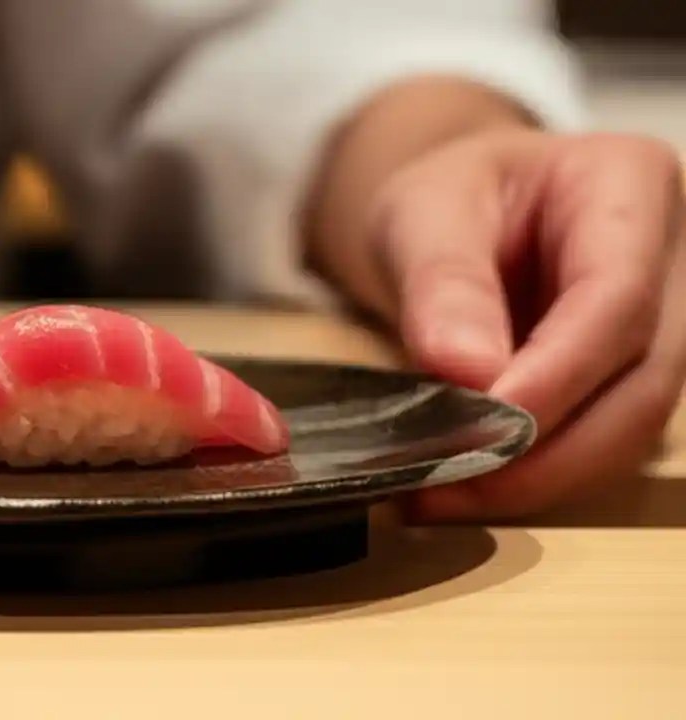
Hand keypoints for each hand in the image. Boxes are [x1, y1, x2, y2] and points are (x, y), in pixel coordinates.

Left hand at [367, 128, 685, 520]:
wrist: (454, 220)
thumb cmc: (446, 200)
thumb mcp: (421, 215)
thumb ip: (444, 283)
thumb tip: (470, 372)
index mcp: (630, 184)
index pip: (616, 297)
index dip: (555, 375)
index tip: (483, 430)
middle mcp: (676, 259)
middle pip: (644, 378)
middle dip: (548, 450)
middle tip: (450, 481)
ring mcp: (669, 326)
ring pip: (635, 428)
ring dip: (543, 478)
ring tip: (446, 493)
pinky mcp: (638, 381)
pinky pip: (606, 444)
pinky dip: (540, 477)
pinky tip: (470, 488)